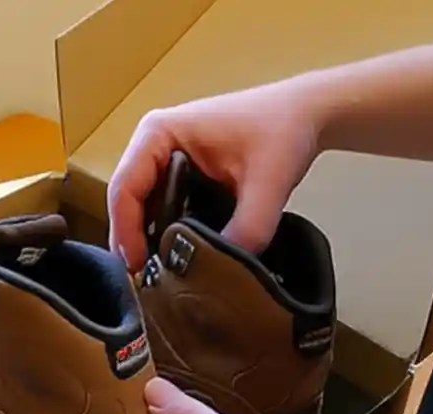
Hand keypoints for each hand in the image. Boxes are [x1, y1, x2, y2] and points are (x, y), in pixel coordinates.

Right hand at [108, 81, 322, 269]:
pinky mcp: (179, 176)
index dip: (126, 232)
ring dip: (148, 241)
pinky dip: (165, 235)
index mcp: (158, 133)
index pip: (125, 188)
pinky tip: (177, 259)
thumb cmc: (283, 131)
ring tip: (159, 276)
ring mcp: (163, 161)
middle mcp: (151, 146)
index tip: (139, 268)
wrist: (307, 114)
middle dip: (132, 242)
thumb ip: (249, 227)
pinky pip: (161, 209)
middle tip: (145, 282)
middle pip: (126, 202)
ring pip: (141, 209)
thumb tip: (224, 273)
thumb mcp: (269, 180)